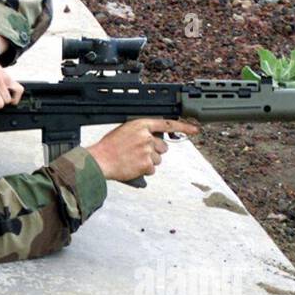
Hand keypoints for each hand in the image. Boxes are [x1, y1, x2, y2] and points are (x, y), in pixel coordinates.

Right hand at [85, 119, 199, 181]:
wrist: (100, 160)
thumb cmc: (109, 147)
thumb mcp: (124, 131)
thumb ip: (141, 132)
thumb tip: (152, 138)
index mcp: (140, 124)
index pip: (167, 123)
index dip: (183, 126)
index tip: (195, 129)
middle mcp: (146, 136)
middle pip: (162, 147)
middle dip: (154, 151)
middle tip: (138, 153)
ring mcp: (147, 150)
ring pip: (158, 160)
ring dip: (148, 162)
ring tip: (132, 160)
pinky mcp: (147, 164)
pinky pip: (152, 169)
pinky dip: (144, 170)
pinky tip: (132, 167)